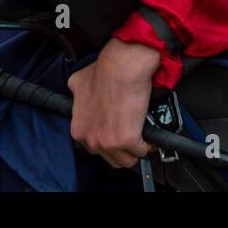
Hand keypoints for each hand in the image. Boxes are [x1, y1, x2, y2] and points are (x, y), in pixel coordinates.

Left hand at [67, 38, 161, 168]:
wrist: (121, 67)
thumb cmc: (104, 71)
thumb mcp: (79, 82)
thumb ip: (77, 93)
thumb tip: (79, 93)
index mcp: (79, 130)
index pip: (96, 148)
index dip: (110, 141)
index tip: (118, 134)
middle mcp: (91, 140)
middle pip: (111, 158)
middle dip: (124, 149)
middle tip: (132, 135)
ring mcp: (108, 142)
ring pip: (127, 160)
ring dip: (136, 150)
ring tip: (142, 137)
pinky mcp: (126, 141)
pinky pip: (142, 151)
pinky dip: (149, 144)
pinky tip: (150, 134)